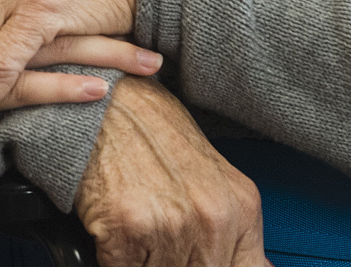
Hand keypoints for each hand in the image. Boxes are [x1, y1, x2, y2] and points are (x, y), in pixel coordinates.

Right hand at [75, 77, 268, 266]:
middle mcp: (212, 219)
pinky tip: (118, 225)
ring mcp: (172, 224)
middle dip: (177, 262)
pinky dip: (115, 256)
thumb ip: (234, 232)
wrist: (110, 100)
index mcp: (240, 208)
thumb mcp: (213, 179)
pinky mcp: (128, 228)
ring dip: (145, 262)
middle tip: (162, 241)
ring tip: (138, 228)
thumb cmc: (156, 131)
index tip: (203, 260)